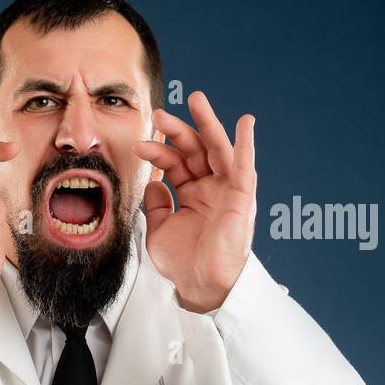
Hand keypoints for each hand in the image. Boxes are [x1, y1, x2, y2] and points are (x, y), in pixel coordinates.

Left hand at [131, 91, 256, 312]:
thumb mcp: (160, 228)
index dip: (157, 152)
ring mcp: (226, 190)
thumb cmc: (184, 262)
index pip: (175, 163)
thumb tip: (152, 180)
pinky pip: (244, 167)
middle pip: (195, 150)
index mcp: (192, 193)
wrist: (200, 285)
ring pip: (217, 149)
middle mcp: (211, 187)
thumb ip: (156, 203)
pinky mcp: (241, 197)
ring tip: (196, 100)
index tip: (138, 145)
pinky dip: (246, 144)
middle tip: (159, 113)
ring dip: (207, 124)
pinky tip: (245, 122)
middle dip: (177, 130)